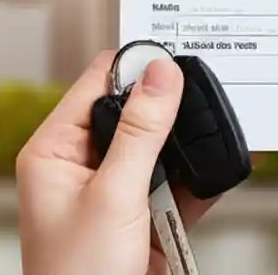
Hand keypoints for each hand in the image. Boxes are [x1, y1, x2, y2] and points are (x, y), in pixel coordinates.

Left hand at [16, 51, 216, 274]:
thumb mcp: (114, 195)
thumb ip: (142, 132)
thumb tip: (160, 74)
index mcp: (54, 151)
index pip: (97, 83)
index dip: (136, 67)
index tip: (176, 59)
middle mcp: (81, 167)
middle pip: (135, 113)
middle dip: (172, 109)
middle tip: (206, 95)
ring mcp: (114, 194)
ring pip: (162, 150)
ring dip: (189, 149)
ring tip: (217, 135)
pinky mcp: (143, 218)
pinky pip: (179, 185)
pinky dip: (202, 182)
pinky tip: (224, 170)